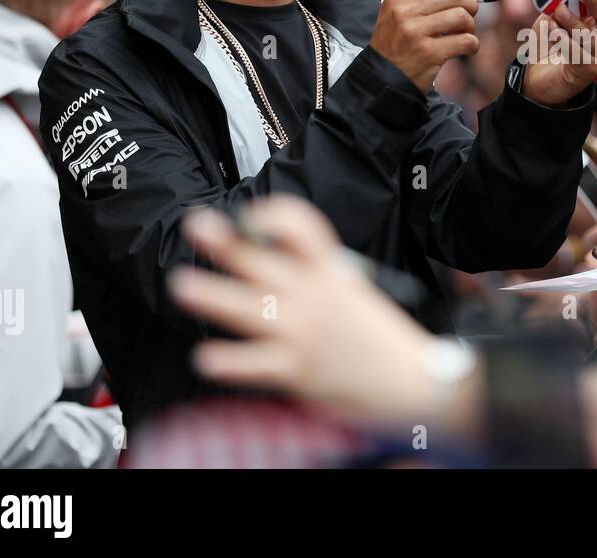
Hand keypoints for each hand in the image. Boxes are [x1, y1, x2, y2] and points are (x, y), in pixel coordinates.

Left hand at [170, 196, 463, 428]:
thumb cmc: (381, 339)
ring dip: (212, 294)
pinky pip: (254, 363)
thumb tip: (275, 265)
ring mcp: (305, 333)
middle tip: (197, 226)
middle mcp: (316, 297)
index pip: (303, 229)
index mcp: (333, 274)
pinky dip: (228, 361)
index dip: (275, 215)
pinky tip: (206, 357)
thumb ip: (319, 278)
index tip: (252, 216)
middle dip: (227, 242)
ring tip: (183, 284)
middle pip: (264, 261)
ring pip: (249, 307)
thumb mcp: (357, 293)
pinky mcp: (298, 370)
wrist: (412, 382)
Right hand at [369, 0, 480, 93]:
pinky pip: (466, 41)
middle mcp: (404, 13)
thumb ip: (424, 0)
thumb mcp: (396, 16)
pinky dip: (472, 45)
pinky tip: (465, 49)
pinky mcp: (429, 53)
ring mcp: (416, 33)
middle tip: (469, 15)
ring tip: (463, 34)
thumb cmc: (396, 46)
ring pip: (462, 17)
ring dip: (470, 26)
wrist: (382, 80)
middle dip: (470, 4)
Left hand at [521, 0, 596, 106]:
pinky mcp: (590, 70)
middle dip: (596, 1)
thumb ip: (560, 4)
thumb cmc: (547, 43)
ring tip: (558, 11)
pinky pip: (579, 53)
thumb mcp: (551, 18)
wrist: (537, 77)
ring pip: (590, 36)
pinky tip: (553, 31)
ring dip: (573, 22)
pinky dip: (564, 40)